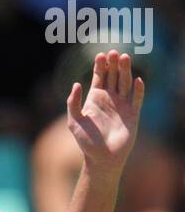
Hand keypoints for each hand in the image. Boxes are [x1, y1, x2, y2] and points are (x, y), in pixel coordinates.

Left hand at [67, 51, 143, 178]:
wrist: (102, 159)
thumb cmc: (86, 143)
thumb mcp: (74, 122)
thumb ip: (73, 103)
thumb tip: (76, 84)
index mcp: (96, 98)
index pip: (100, 76)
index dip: (100, 65)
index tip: (100, 55)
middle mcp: (110, 99)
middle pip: (114, 75)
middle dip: (114, 64)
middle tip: (114, 53)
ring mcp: (122, 105)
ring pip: (125, 82)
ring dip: (126, 70)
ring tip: (125, 58)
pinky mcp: (133, 114)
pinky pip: (137, 99)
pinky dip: (139, 90)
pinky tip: (138, 80)